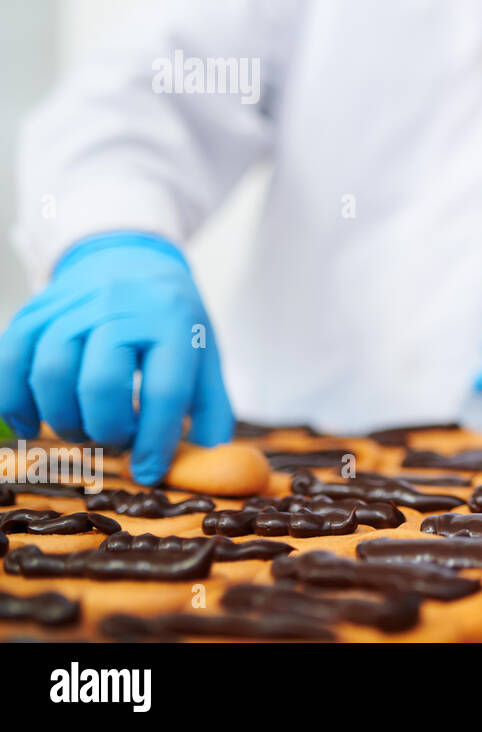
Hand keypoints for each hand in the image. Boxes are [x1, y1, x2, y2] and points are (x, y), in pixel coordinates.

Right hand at [0, 232, 233, 483]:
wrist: (129, 259)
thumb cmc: (171, 321)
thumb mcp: (204, 355)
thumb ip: (210, 408)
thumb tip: (208, 460)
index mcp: (173, 322)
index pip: (165, 389)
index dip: (154, 440)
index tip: (147, 472)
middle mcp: (121, 308)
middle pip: (100, 382)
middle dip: (106, 429)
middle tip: (115, 440)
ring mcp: (73, 306)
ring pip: (51, 373)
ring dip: (62, 419)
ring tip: (83, 430)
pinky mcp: (34, 311)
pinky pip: (9, 361)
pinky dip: (14, 402)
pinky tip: (33, 425)